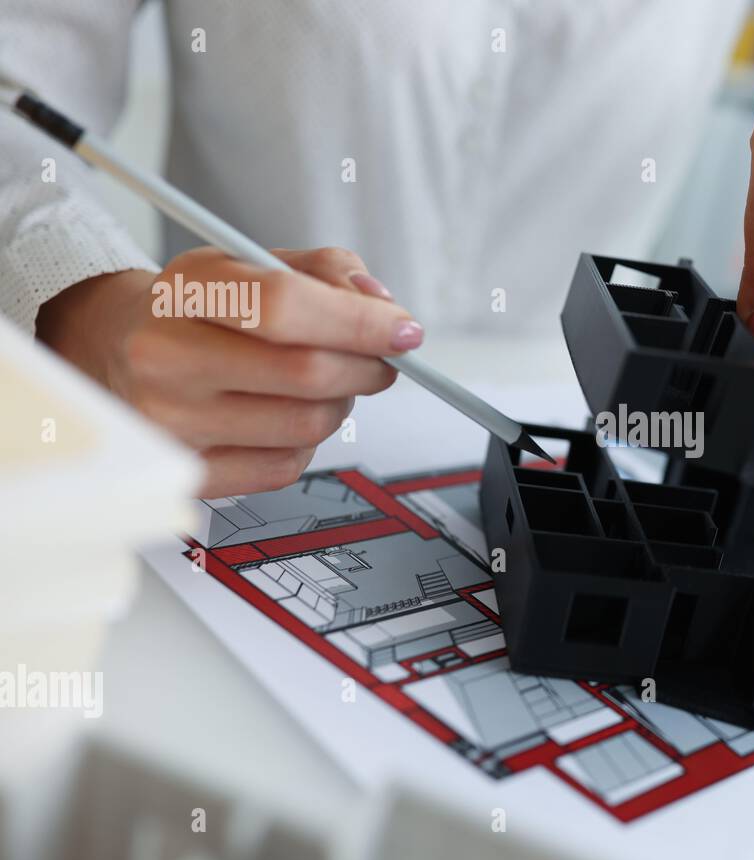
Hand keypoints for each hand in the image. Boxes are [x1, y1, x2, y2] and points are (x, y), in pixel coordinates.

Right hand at [36, 246, 417, 495]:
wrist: (119, 350)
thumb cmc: (202, 309)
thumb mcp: (252, 263)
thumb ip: (327, 271)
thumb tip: (381, 306)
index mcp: (188, 290)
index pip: (286, 306)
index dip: (360, 321)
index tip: (404, 331)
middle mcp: (167, 356)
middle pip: (307, 374)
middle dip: (367, 368)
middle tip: (382, 360)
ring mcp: (172, 422)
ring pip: (307, 426)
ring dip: (341, 405)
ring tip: (327, 384)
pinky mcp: (189, 471)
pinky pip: (285, 466)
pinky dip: (308, 442)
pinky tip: (290, 416)